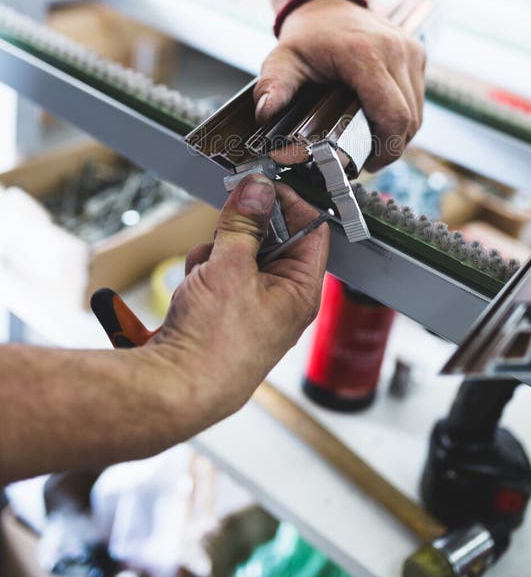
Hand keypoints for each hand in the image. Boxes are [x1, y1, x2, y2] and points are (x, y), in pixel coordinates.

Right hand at [147, 175, 328, 435]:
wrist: (173, 390)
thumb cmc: (214, 346)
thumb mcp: (231, 268)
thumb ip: (244, 223)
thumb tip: (258, 190)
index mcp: (300, 290)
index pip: (312, 230)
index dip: (289, 203)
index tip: (263, 186)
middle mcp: (281, 300)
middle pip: (271, 239)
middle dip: (242, 231)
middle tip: (226, 230)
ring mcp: (251, 307)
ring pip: (240, 253)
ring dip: (217, 252)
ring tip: (204, 271)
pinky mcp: (224, 313)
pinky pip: (219, 274)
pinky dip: (203, 272)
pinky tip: (193, 286)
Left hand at [254, 0, 426, 170]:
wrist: (326, 3)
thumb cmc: (307, 36)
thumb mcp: (282, 60)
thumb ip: (273, 87)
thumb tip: (265, 114)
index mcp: (365, 54)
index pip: (392, 114)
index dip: (385, 148)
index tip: (367, 163)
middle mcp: (395, 50)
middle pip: (409, 118)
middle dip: (391, 146)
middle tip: (367, 159)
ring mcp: (411, 51)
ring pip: (418, 111)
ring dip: (400, 133)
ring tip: (375, 144)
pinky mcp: (417, 54)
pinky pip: (419, 97)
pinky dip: (405, 116)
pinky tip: (384, 123)